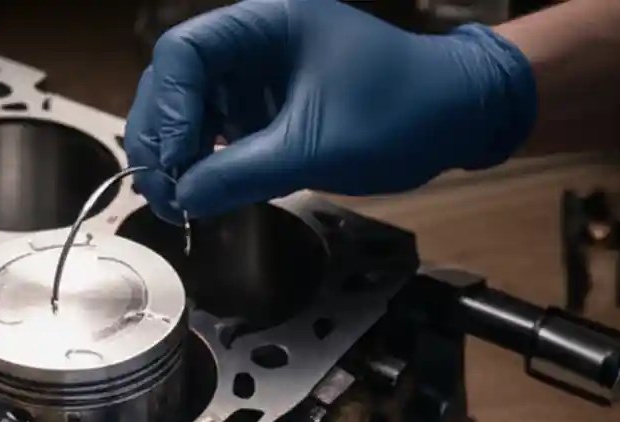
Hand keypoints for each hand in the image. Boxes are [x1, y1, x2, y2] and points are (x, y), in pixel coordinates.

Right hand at [125, 0, 536, 223]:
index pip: (184, 53)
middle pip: (177, 79)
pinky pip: (220, 128)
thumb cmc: (401, 112)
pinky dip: (205, 160)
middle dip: (163, 136)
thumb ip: (241, 172)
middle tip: (162, 191)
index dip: (168, 109)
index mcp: (265, 23)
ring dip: (178, 152)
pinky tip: (204, 191)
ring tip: (179, 200)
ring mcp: (260, 72)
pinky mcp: (270, 104)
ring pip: (192, 106)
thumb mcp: (314, 148)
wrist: (457, 116)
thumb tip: (183, 197)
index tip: (173, 163)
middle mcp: (254, 41)